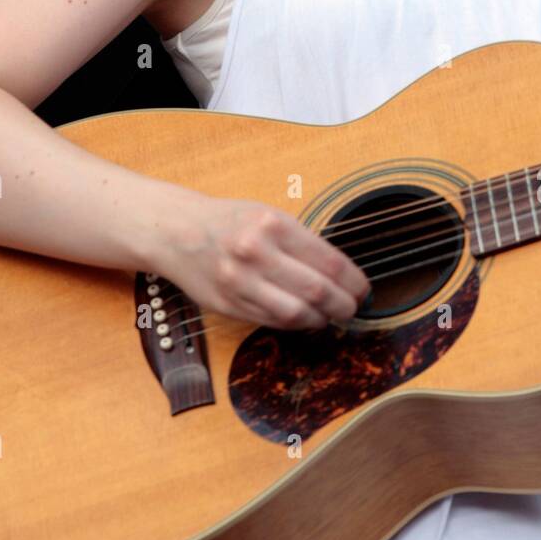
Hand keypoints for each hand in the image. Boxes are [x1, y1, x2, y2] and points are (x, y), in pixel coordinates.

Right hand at [160, 193, 371, 329]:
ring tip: (329, 316)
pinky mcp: (229, 305)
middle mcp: (256, 253)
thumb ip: (300, 242)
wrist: (178, 231)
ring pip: (296, 314)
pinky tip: (303, 318)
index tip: (362, 288)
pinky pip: (272, 322)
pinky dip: (294, 324)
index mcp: (273, 225)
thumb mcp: (268, 215)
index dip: (353, 281)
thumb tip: (342, 274)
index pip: (329, 262)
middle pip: (317, 291)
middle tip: (352, 307)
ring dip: (320, 319)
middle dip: (343, 305)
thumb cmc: (229, 221)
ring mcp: (240, 282)